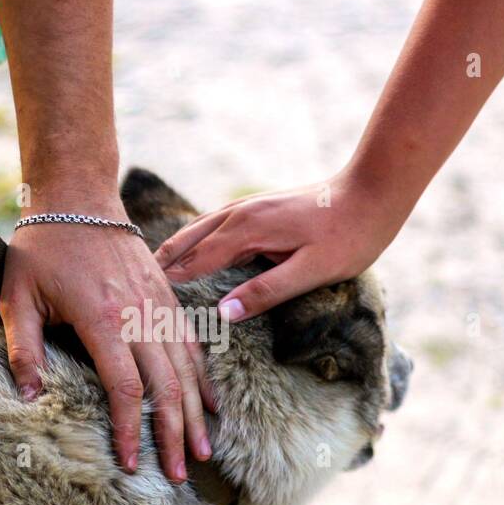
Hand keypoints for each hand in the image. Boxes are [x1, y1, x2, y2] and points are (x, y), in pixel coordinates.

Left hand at [0, 188, 214, 482]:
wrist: (78, 197)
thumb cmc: (42, 248)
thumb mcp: (16, 296)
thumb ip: (22, 348)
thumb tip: (30, 396)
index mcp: (103, 318)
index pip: (125, 386)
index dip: (130, 429)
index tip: (131, 464)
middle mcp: (139, 314)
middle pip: (167, 385)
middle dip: (174, 435)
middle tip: (179, 477)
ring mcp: (159, 305)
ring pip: (187, 369)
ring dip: (195, 414)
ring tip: (202, 453)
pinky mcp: (167, 298)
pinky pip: (192, 345)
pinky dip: (203, 380)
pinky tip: (209, 408)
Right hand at [155, 170, 405, 320]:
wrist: (373, 191)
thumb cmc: (348, 237)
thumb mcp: (310, 272)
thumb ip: (266, 291)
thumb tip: (223, 312)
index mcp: (247, 230)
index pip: (195, 262)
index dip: (169, 286)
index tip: (142, 308)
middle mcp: (240, 214)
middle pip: (188, 241)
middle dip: (161, 264)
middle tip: (130, 289)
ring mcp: (248, 206)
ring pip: (198, 228)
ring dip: (174, 248)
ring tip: (150, 269)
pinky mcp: (258, 206)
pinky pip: (213, 222)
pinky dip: (194, 237)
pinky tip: (190, 246)